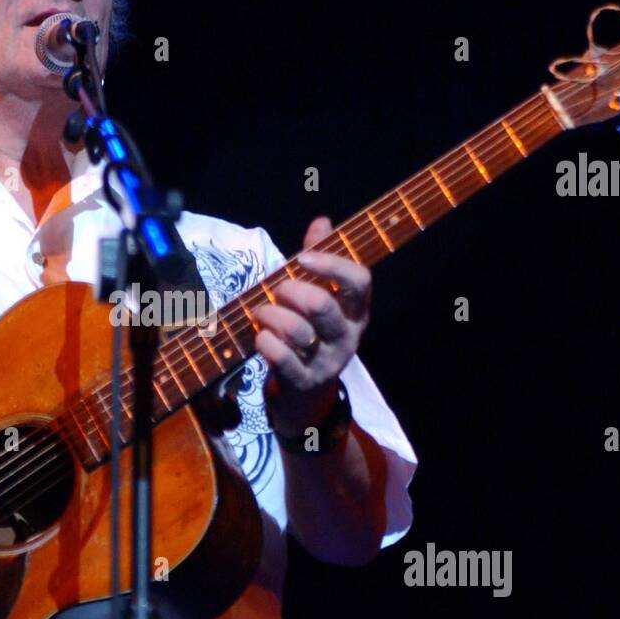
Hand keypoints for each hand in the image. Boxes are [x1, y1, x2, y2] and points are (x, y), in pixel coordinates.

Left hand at [252, 215, 370, 438]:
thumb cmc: (310, 336)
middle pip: (322, 306)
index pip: (359, 280)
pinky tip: (260, 337)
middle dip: (290, 291)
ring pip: (298, 331)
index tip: (302, 257)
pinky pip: (282, 358)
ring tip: (260, 313)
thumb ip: (320, 260)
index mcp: (356, 311)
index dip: (332, 263)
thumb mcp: (319, 298)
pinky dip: (265, 341)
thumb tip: (323, 221)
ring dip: (270, 315)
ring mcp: (327, 362)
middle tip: (275, 291)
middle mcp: (347, 336)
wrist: (306, 398)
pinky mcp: (304, 382)